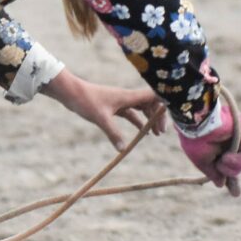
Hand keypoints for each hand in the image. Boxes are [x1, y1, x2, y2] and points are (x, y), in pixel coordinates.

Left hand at [42, 71, 164, 153]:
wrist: (69, 91)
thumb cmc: (85, 100)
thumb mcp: (100, 118)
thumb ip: (113, 133)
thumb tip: (123, 149)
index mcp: (127, 96)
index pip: (153, 96)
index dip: (164, 104)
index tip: (171, 116)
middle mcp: (126, 97)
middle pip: (150, 104)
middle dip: (158, 117)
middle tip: (161, 133)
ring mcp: (119, 101)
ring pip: (141, 109)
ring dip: (149, 119)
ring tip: (156, 134)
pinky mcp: (112, 106)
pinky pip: (130, 113)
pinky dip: (137, 121)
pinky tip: (142, 132)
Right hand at [179, 102, 240, 196]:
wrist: (196, 120)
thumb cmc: (195, 140)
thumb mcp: (201, 161)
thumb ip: (212, 173)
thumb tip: (220, 184)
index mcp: (217, 151)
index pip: (230, 168)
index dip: (233, 181)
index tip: (236, 193)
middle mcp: (230, 144)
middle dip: (232, 169)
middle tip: (221, 164)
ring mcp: (239, 135)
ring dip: (239, 161)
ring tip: (226, 157)